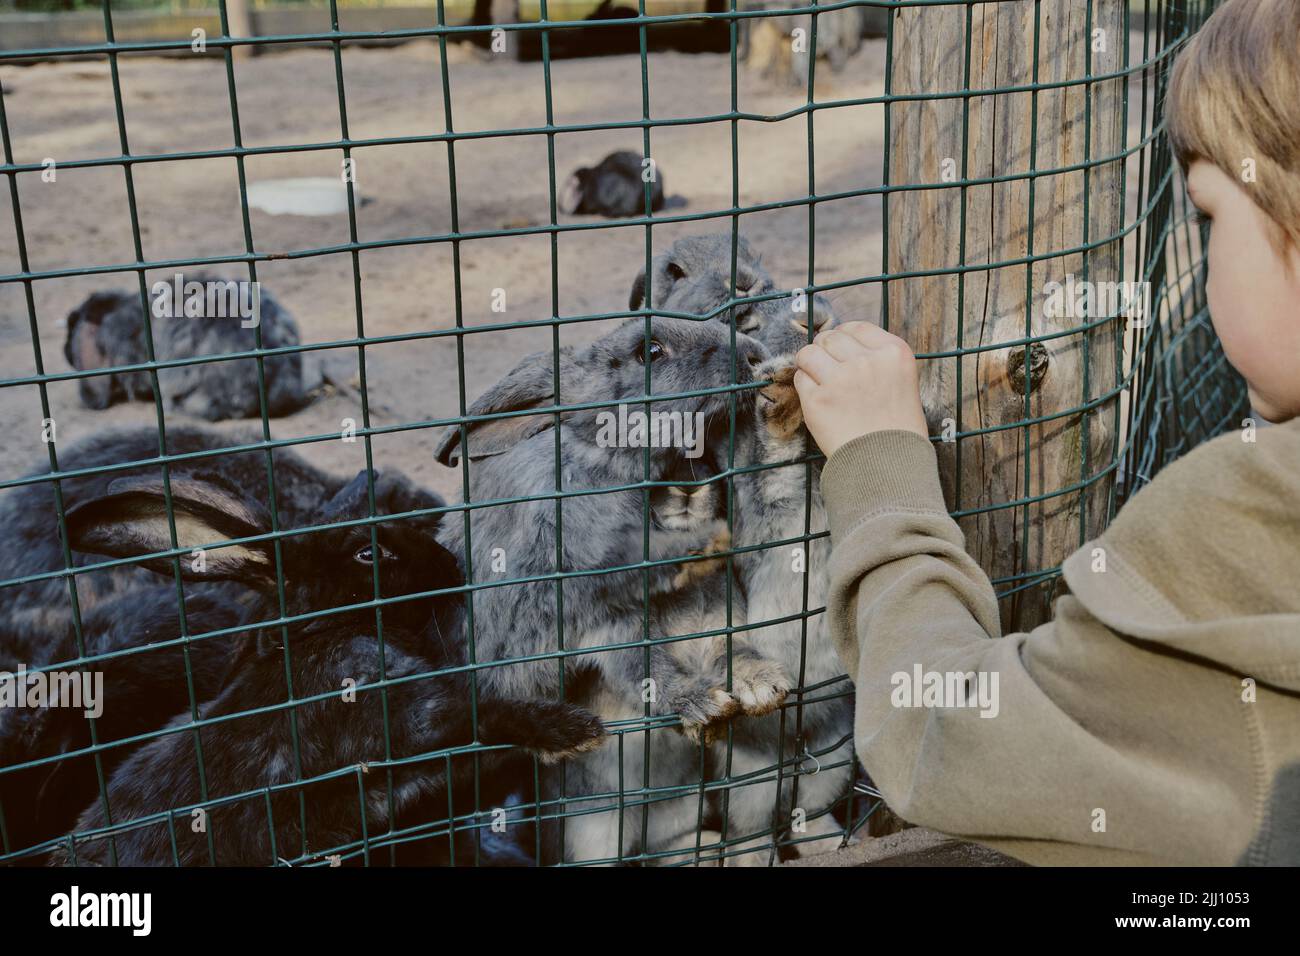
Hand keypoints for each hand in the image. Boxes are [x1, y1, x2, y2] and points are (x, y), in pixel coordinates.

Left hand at [793, 321, 928, 458]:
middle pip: (830, 337)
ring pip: (809, 353)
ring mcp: (840, 379)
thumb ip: (877, 359)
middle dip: (824, 351)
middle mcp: (867, 361)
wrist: (888, 466)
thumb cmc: (896, 429)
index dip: (842, 337)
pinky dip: (804, 387)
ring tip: (819, 382)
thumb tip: (841, 342)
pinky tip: (819, 401)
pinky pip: (800, 379)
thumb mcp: (902, 382)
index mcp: (894, 352)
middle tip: (828, 371)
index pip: (856, 327)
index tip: (839, 351)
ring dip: (809, 365)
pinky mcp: (817, 400)